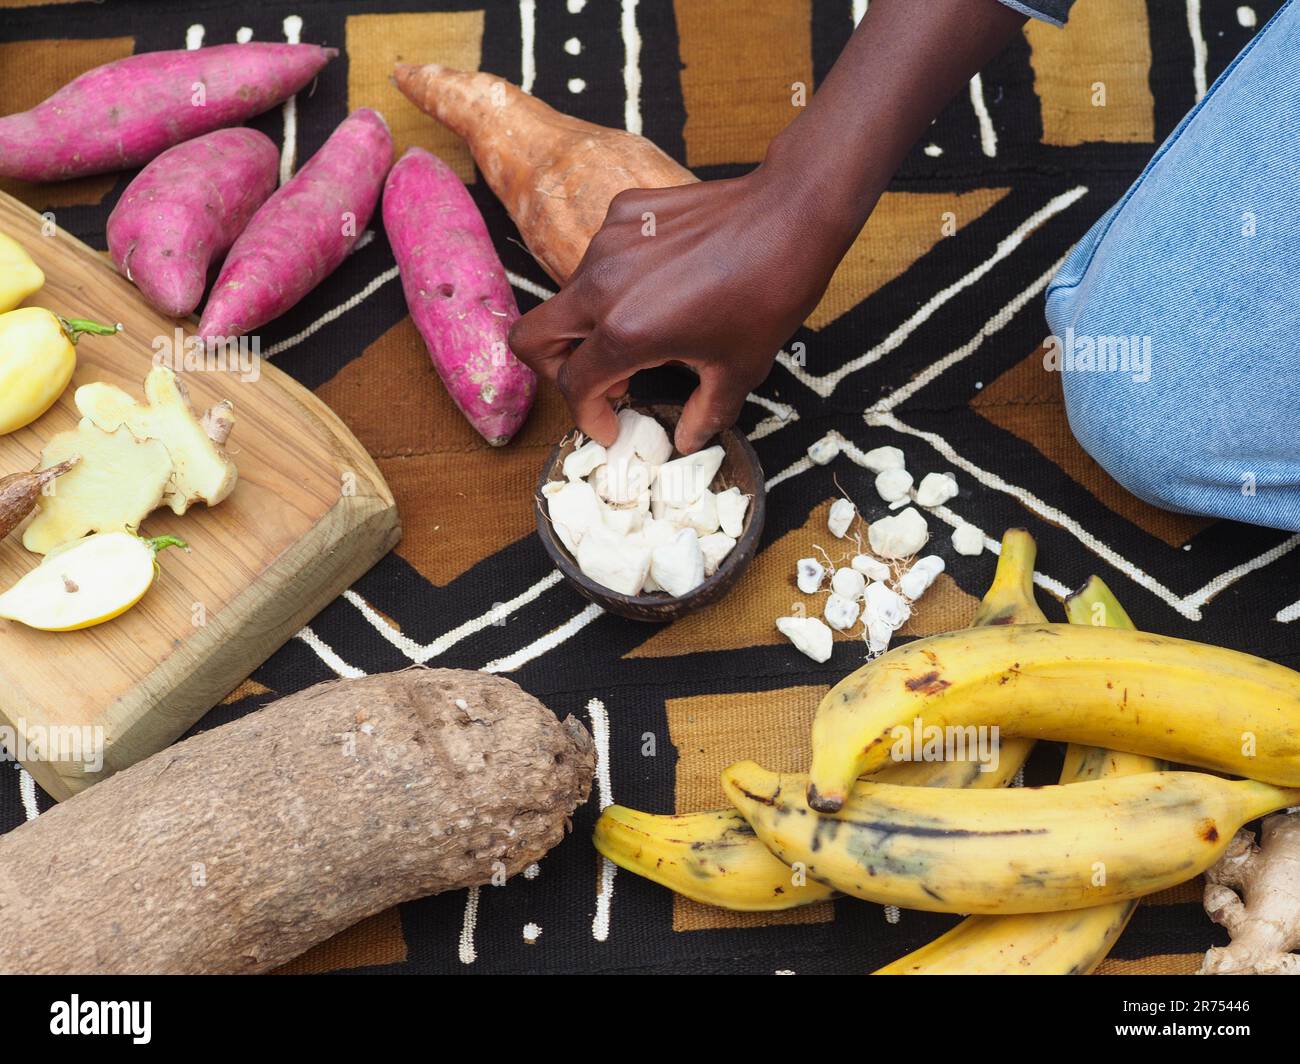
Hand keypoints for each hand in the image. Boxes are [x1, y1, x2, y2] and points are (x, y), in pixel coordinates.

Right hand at [509, 163, 844, 452]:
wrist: (791, 214)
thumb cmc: (769, 294)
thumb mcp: (739, 369)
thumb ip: (704, 413)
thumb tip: (687, 440)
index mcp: (626, 331)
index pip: (574, 386)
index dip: (588, 416)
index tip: (610, 426)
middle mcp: (602, 285)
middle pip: (534, 337)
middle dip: (555, 369)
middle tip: (598, 382)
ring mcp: (608, 242)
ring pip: (569, 296)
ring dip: (592, 325)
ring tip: (644, 333)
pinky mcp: (623, 211)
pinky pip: (600, 257)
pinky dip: (616, 282)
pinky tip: (661, 286)